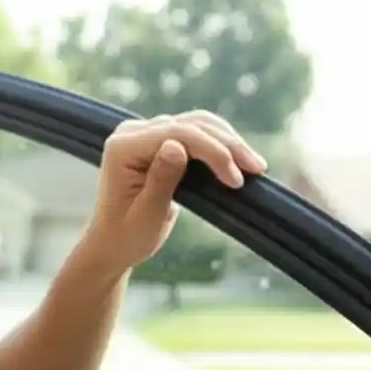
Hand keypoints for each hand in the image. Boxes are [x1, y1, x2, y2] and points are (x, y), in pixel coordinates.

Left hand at [82, 111, 266, 272]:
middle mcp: (132, 133)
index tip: (236, 180)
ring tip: (256, 165)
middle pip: (190, 125)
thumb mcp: (145, 216)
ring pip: (197, 124)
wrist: (113, 245)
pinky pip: (196, 132)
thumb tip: (177, 146)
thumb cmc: (126, 237)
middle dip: (227, 144)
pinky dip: (220, 143)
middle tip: (257, 169)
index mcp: (123, 147)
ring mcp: (145, 134)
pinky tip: (239, 159)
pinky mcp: (159, 140)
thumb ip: (161, 180)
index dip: (212, 152)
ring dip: (229, 141)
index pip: (176, 135)